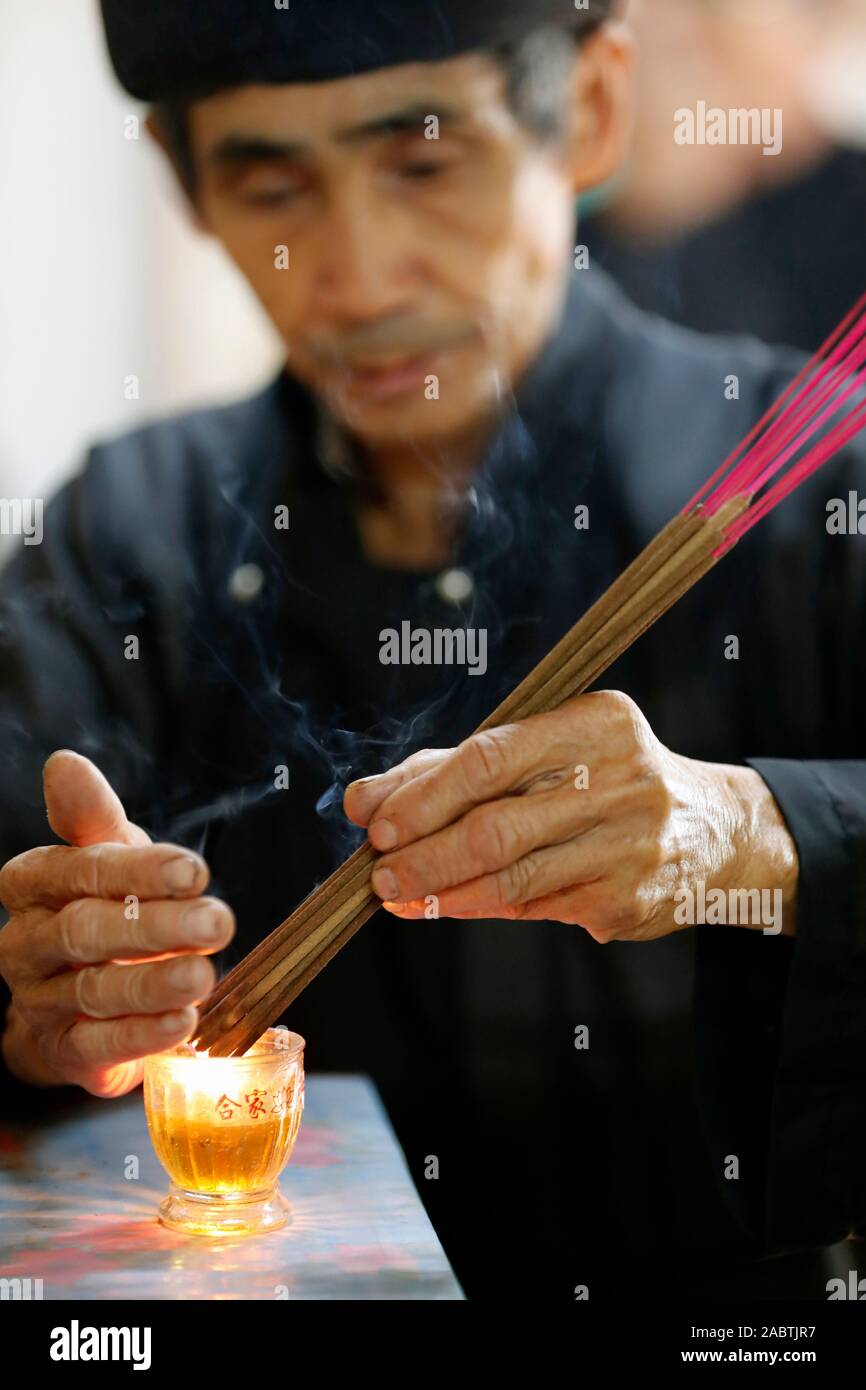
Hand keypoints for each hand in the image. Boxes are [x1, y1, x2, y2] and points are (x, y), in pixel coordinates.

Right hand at [0, 750, 234, 1096]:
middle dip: (156, 926)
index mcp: (32, 884)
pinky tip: (183, 1022)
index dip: (136, 870)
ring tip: (204, 975)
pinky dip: (142, 1035)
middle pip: (86, 930)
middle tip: (218, 923)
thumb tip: (65, 763)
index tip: (194, 870)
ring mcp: (38, 1000)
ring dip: (153, 984)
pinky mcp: (60, 1050)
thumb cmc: (101, 907)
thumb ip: (93, 818)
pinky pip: (96, 1045)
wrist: (73, 1000)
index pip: (78, 870)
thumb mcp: (106, 858)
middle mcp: (25, 942)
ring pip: (93, 991)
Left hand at [344, 691, 798, 940]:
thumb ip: (457, 766)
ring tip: (400, 895)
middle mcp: (620, 780)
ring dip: (443, 891)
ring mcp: (629, 845)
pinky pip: (536, 910)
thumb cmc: (604, 778)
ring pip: (512, 879)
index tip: (377, 822)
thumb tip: (366, 799)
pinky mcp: (630, 900)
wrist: (716, 831)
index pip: (489, 758)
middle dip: (423, 855)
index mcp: (597, 723)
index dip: (424, 796)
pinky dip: (483, 909)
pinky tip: (451, 905)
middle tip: (378, 874)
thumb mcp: (549, 748)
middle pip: (496, 826)